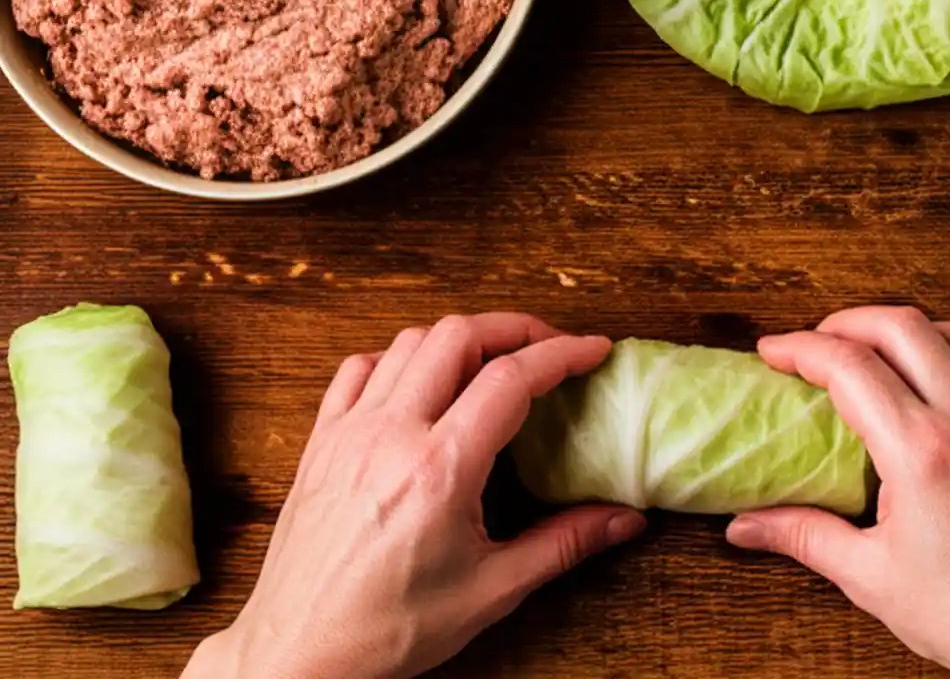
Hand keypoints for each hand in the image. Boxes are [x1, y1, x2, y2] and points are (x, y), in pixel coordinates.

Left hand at [182, 314, 645, 678]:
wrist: (300, 652)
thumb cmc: (390, 629)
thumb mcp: (493, 590)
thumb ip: (564, 544)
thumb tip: (625, 520)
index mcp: (439, 469)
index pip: (511, 378)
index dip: (562, 352)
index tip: (593, 349)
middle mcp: (390, 436)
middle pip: (458, 336)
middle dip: (513, 328)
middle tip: (548, 346)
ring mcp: (349, 433)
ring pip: (408, 343)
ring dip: (459, 339)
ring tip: (493, 360)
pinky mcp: (321, 442)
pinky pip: (358, 370)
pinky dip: (397, 359)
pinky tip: (420, 381)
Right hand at [725, 307, 949, 678]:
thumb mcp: (871, 577)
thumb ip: (804, 536)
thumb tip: (744, 526)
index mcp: (921, 451)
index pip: (849, 366)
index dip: (800, 348)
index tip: (771, 353)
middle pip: (900, 326)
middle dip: (846, 321)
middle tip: (814, 343)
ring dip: (899, 330)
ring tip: (867, 352)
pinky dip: (945, 356)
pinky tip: (926, 386)